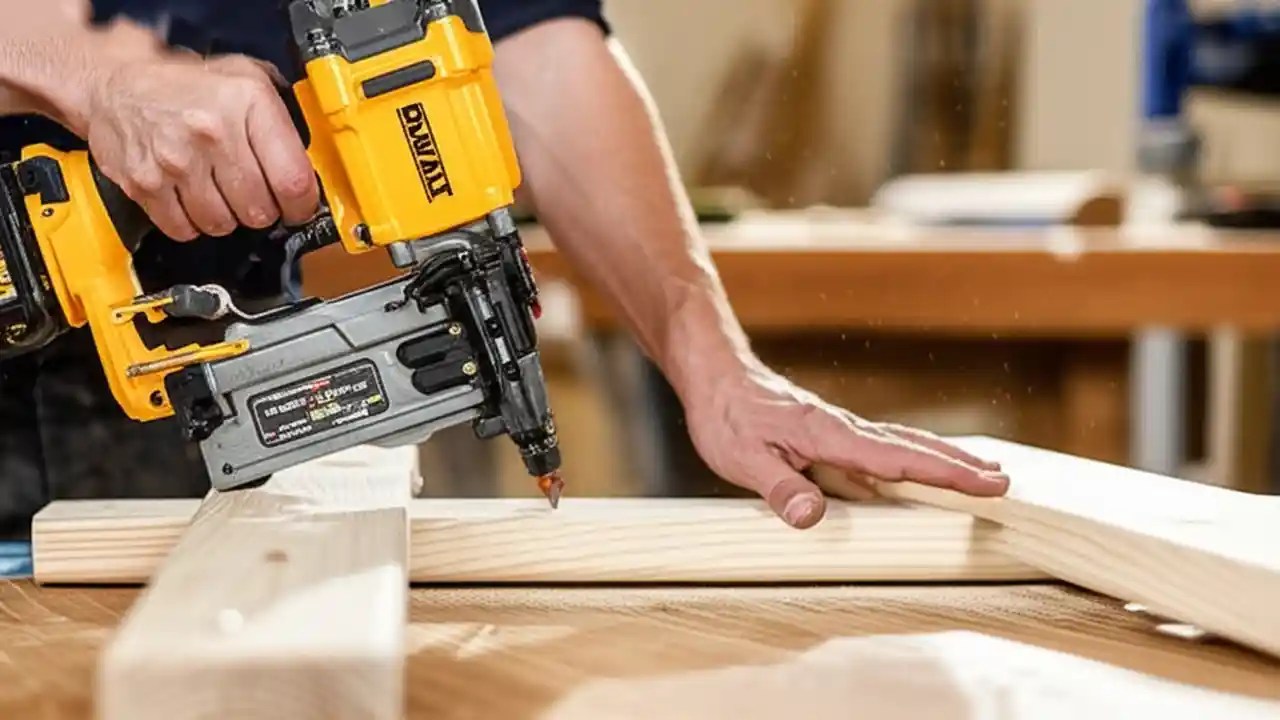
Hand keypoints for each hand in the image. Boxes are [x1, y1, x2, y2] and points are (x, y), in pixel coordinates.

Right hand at [81, 52, 317, 240]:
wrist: (111, 84)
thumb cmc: (182, 83)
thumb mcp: (243, 75)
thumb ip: (282, 112)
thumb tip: (313, 157)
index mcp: (245, 103)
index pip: (293, 180)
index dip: (303, 204)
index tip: (300, 207)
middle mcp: (211, 132)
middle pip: (260, 209)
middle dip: (263, 209)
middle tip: (253, 194)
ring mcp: (176, 161)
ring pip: (224, 224)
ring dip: (228, 217)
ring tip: (219, 192)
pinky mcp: (145, 184)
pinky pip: (185, 229)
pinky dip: (192, 223)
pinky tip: (192, 199)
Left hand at [684, 365, 1009, 528]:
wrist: (713, 374)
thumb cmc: (725, 415)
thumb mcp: (741, 457)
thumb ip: (779, 487)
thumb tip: (812, 517)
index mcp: (828, 434)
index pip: (897, 458)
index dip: (943, 474)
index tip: (986, 483)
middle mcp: (842, 428)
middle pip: (911, 447)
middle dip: (958, 465)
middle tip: (1004, 481)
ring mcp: (838, 430)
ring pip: (901, 444)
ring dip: (942, 458)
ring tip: (981, 472)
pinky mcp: (829, 434)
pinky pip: (880, 448)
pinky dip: (911, 456)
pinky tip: (919, 469)